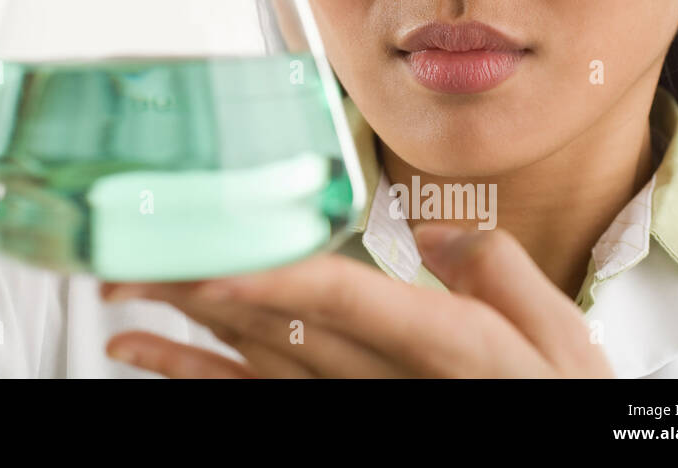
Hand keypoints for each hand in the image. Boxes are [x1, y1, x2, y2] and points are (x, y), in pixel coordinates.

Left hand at [99, 225, 614, 377]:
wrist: (551, 447)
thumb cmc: (554, 405)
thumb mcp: (562, 340)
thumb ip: (499, 271)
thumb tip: (434, 230)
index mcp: (440, 341)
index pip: (340, 297)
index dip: (270, 275)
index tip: (212, 255)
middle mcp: (381, 374)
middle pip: (275, 320)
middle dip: (200, 280)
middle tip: (132, 246)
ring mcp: (348, 400)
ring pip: (248, 352)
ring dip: (179, 316)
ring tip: (115, 285)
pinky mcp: (327, 414)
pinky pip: (244, 395)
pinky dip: (184, 370)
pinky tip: (134, 347)